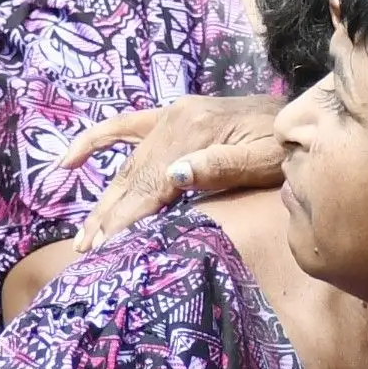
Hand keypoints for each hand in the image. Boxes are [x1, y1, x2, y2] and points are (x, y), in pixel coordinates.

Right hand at [66, 94, 282, 248]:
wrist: (298, 118)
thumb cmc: (285, 147)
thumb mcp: (264, 160)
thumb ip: (220, 166)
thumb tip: (175, 175)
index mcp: (196, 131)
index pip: (152, 184)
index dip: (127, 217)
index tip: (107, 247)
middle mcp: (176, 120)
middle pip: (133, 176)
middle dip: (109, 216)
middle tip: (88, 252)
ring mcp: (171, 116)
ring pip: (127, 164)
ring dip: (104, 199)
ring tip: (85, 236)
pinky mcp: (172, 116)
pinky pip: (124, 128)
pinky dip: (96, 142)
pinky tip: (69, 161)